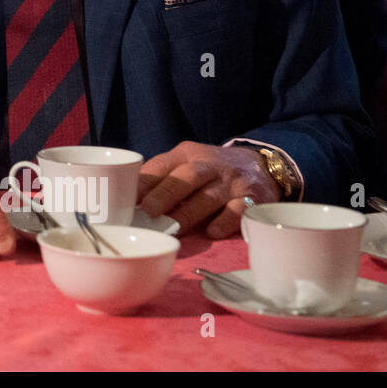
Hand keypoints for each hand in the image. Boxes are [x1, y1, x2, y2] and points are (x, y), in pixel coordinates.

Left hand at [138, 141, 279, 238]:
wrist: (261, 165)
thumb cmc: (211, 170)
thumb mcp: (186, 162)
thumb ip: (162, 176)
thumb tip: (127, 199)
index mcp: (188, 154)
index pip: (162, 166)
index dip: (143, 182)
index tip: (125, 198)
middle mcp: (210, 166)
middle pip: (186, 178)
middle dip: (165, 195)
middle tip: (146, 212)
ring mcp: (231, 183)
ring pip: (209, 196)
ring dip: (189, 214)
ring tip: (172, 229)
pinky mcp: (252, 199)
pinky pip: (238, 210)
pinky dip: (225, 221)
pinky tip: (212, 232)